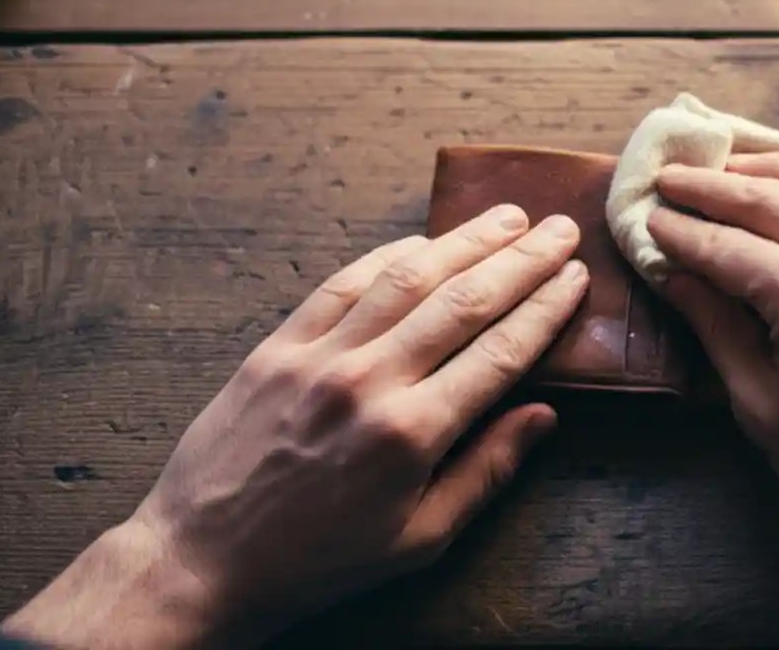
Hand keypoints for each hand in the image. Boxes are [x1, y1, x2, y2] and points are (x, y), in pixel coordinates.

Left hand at [2, 205, 587, 647]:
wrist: (203, 558)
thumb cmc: (319, 561)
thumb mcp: (419, 540)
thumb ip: (486, 473)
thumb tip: (544, 415)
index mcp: (412, 434)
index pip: (500, 352)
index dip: (545, 309)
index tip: (575, 278)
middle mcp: (369, 381)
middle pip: (463, 301)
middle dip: (522, 260)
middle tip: (560, 229)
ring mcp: (319, 356)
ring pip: (407, 277)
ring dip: (464, 241)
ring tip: (508, 217)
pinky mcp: (278, 346)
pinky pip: (343, 283)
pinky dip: (389, 255)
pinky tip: (423, 240)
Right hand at [648, 155, 778, 647]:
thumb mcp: (759, 404)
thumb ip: (717, 328)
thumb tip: (676, 276)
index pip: (723, 245)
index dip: (678, 230)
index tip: (647, 218)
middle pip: (770, 198)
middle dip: (712, 186)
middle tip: (671, 178)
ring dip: (778, 166)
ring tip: (736, 164)